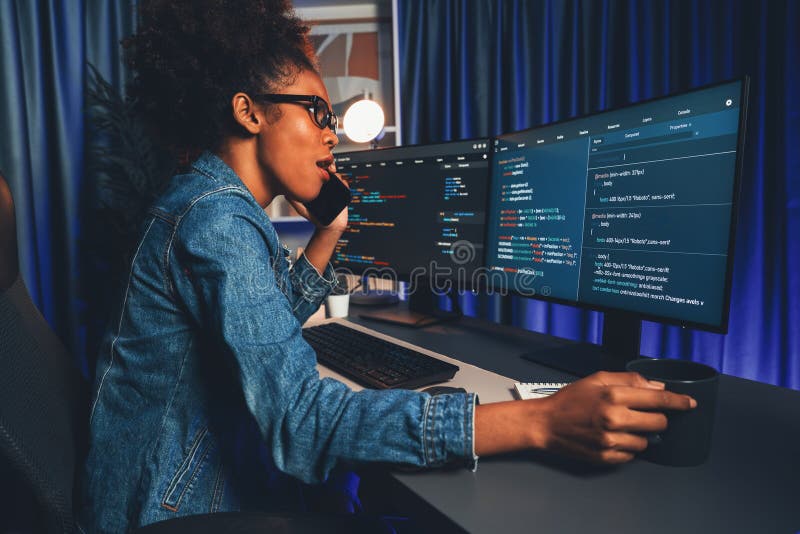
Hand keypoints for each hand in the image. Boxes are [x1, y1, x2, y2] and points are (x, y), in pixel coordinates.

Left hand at [288, 168, 348, 233]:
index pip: (317, 173)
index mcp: (316, 187)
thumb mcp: (301, 209)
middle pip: (328, 171)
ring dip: (336, 174)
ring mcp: (334, 189)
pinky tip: (341, 184)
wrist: (329, 226)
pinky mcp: (343, 193)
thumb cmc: (314, 217)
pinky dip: (343, 182)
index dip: (318, 168)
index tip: (318, 168)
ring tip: (334, 175)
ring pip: (337, 176)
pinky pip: (345, 184)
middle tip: (328, 170)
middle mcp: (325, 186)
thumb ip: (293, 201)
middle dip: (328, 167)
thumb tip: (284, 193)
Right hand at [533, 371, 695, 463]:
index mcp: (613, 396)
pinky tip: (612, 437)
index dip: (678, 402)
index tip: (689, 404)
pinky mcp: (606, 457)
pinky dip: (626, 446)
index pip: (658, 399)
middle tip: (643, 414)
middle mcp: (614, 419)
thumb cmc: (569, 400)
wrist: (545, 424)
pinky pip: (632, 454)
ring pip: (647, 441)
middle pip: (659, 423)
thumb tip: (657, 387)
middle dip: (656, 418)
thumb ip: (629, 380)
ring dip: (639, 434)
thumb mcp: (597, 379)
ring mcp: (610, 440)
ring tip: (620, 426)